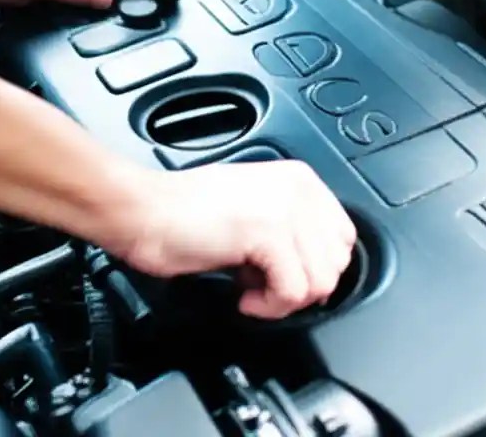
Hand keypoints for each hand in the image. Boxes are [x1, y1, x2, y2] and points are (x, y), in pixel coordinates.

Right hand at [122, 161, 357, 319]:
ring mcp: (285, 209)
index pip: (343, 237)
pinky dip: (269, 306)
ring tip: (252, 291)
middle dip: (302, 288)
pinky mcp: (267, 233)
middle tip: (265, 287)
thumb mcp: (251, 210)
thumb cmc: (181, 214)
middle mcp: (298, 189)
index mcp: (298, 179)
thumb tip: (311, 271)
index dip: (316, 268)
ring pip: (321, 281)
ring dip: (285, 301)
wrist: (142, 211)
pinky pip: (294, 292)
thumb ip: (288, 231)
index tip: (286, 277)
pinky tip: (243, 295)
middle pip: (337, 263)